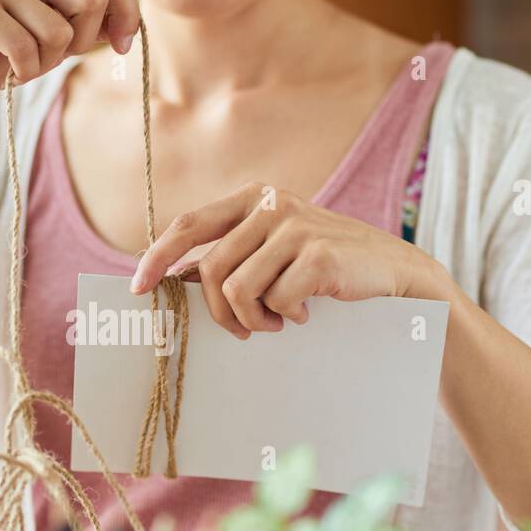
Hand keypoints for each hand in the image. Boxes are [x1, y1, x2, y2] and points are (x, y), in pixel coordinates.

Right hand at [0, 0, 140, 111]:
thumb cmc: (3, 55)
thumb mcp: (56, 39)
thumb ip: (89, 24)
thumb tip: (129, 25)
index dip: (127, 13)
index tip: (121, 46)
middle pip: (93, 0)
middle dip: (82, 42)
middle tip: (53, 55)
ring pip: (61, 32)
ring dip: (47, 62)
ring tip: (23, 61)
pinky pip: (27, 50)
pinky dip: (24, 72)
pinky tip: (7, 69)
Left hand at [130, 182, 451, 338]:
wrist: (392, 273)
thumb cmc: (324, 268)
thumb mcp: (274, 253)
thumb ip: (232, 257)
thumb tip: (173, 281)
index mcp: (253, 200)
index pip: (189, 225)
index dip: (158, 257)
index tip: (138, 289)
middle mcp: (270, 205)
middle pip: (209, 270)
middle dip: (218, 313)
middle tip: (243, 331)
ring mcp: (295, 227)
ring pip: (236, 290)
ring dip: (253, 320)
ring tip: (278, 321)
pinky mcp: (318, 254)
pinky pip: (275, 301)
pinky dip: (285, 316)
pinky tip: (306, 311)